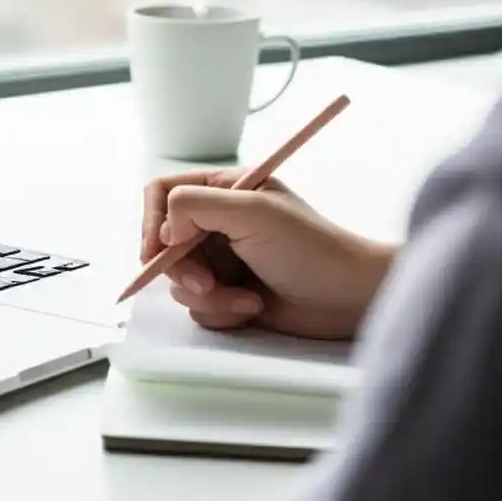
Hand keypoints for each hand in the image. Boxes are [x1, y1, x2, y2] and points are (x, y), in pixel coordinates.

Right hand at [140, 169, 394, 339]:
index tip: (157, 251)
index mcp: (224, 189)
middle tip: (207, 284)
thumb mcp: (252, 211)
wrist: (349, 298)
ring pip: (178, 281)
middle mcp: (217, 222)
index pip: (162, 193)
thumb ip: (197, 205)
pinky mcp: (228, 293)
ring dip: (208, 296)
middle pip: (163, 244)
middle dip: (183, 270)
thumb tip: (164, 230)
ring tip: (247, 300)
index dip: (152, 222)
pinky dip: (220, 312)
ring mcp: (222, 260)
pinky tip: (253, 307)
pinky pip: (197, 306)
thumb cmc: (311, 249)